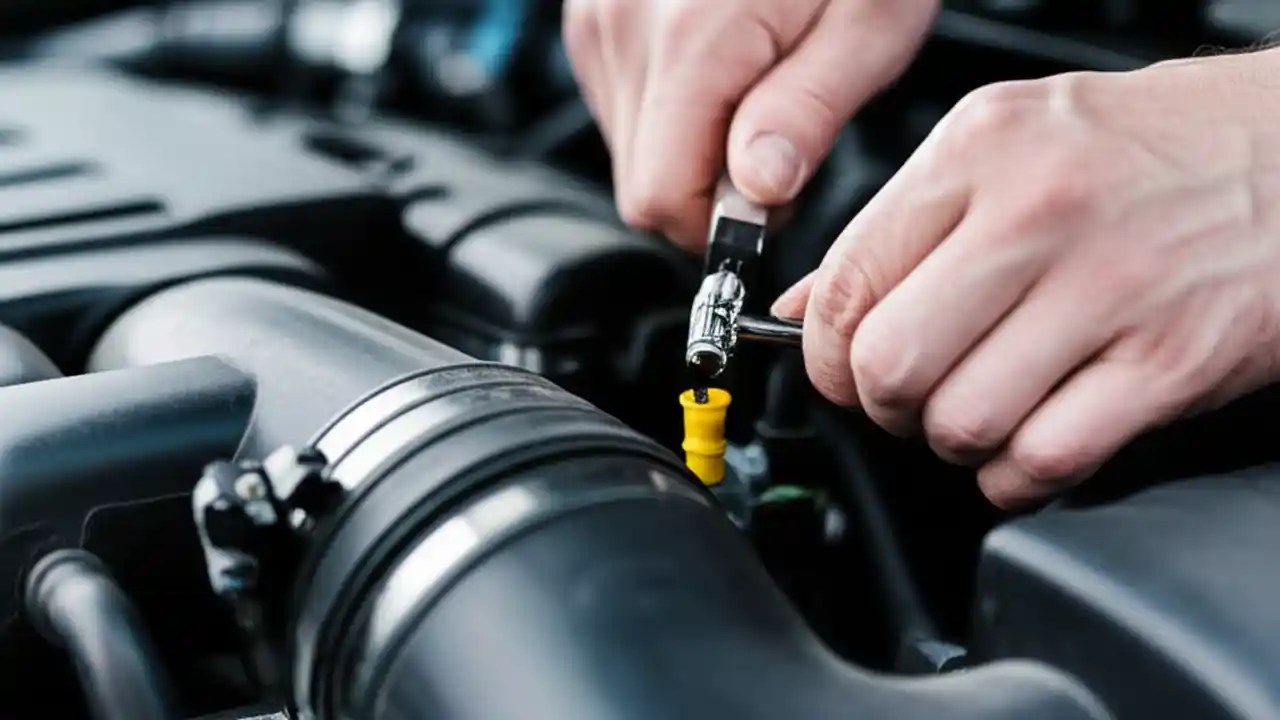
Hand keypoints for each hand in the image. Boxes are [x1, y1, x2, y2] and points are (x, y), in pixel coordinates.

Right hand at [562, 0, 937, 248]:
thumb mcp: (869, 25)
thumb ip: (805, 115)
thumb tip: (756, 194)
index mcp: (694, 41)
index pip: (661, 200)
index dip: (718, 225)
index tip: (771, 199)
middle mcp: (625, 29)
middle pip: (640, 182)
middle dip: (708, 189)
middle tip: (776, 141)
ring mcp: (599, 17)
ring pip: (629, 144)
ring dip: (689, 146)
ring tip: (753, 88)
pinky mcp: (593, 11)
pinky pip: (620, 98)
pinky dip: (670, 106)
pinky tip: (720, 64)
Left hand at [773, 50, 1279, 508]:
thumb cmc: (1151, 147)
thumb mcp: (1007, 140)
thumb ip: (900, 224)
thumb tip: (803, 310)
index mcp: (979, 150)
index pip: (846, 282)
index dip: (824, 353)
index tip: (840, 368)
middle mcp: (1038, 213)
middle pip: (891, 363)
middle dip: (882, 406)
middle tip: (906, 399)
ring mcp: (1110, 290)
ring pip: (963, 423)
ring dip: (953, 444)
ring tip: (977, 415)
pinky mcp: (1170, 362)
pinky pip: (1046, 459)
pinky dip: (1016, 478)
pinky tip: (1025, 447)